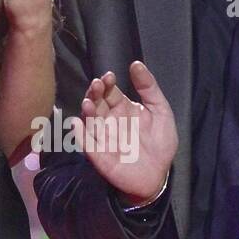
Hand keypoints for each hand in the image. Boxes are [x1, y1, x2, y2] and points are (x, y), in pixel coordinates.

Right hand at [72, 61, 176, 203]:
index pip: (109, 92)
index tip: (109, 76)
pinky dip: (80, 135)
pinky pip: (87, 144)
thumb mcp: (161, 111)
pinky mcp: (99, 156)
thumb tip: (136, 63)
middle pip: (96, 103)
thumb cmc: (160, 143)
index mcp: (123, 108)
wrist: (159, 175)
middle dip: (94, 93)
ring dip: (86, 111)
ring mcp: (103, 138)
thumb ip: (149, 88)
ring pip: (89, 121)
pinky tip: (77, 124)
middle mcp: (109, 121)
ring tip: (88, 102)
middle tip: (96, 85)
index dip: (107, 83)